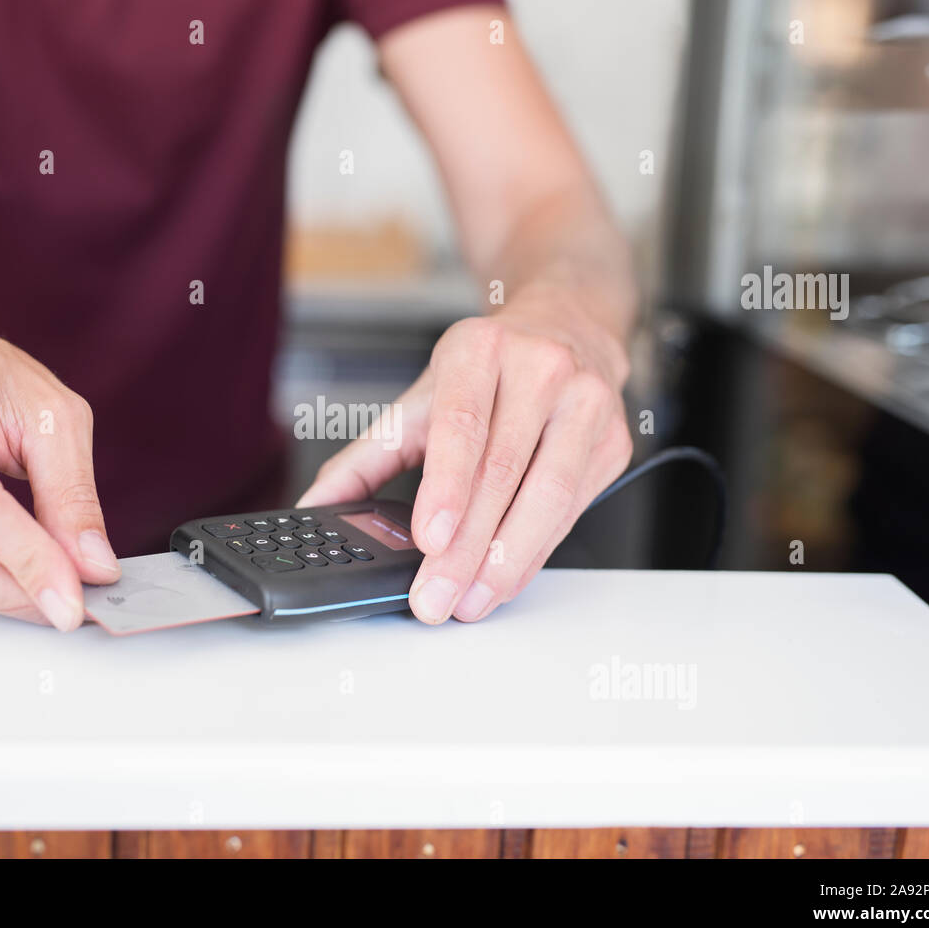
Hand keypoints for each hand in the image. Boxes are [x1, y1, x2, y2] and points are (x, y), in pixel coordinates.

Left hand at [298, 295, 631, 624]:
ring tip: (468, 600)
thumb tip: (316, 507)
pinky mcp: (613, 441)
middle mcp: (540, 368)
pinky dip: (535, 554)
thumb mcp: (422, 396)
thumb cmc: (489, 369)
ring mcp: (585, 403)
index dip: (446, 486)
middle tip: (434, 595)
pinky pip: (572, 510)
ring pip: (547, 497)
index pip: (463, 424)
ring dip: (506, 561)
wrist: (567, 326)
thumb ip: (367, 456)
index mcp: (480, 349)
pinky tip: (504, 578)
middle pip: (502, 473)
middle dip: (466, 548)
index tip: (429, 539)